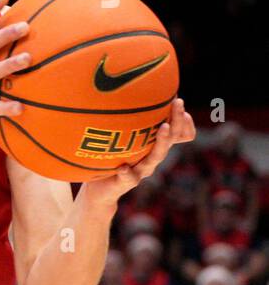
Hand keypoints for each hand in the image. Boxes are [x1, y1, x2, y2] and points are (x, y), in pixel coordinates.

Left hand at [77, 99, 195, 208]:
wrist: (100, 191)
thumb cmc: (112, 159)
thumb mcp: (123, 141)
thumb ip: (129, 125)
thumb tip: (129, 94)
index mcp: (153, 148)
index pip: (178, 135)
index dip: (183, 122)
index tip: (180, 101)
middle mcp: (151, 159)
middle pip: (169, 140)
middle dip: (177, 121)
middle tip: (178, 102)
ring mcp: (140, 171)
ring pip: (154, 158)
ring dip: (161, 142)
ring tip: (164, 127)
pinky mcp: (125, 183)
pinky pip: (128, 178)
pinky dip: (127, 172)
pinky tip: (123, 167)